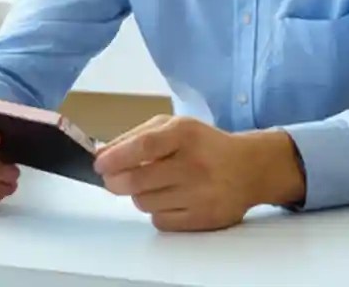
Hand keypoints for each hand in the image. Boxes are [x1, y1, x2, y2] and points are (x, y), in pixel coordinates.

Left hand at [93, 115, 304, 231]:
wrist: (249, 168)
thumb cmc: (202, 144)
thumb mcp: (173, 127)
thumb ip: (136, 137)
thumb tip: (101, 155)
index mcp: (186, 134)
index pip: (144, 146)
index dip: (116, 157)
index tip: (99, 165)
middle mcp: (195, 164)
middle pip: (138, 181)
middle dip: (116, 182)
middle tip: (112, 180)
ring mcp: (201, 194)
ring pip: (145, 203)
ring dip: (138, 196)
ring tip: (152, 185)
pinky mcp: (205, 219)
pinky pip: (161, 221)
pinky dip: (156, 212)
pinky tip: (169, 199)